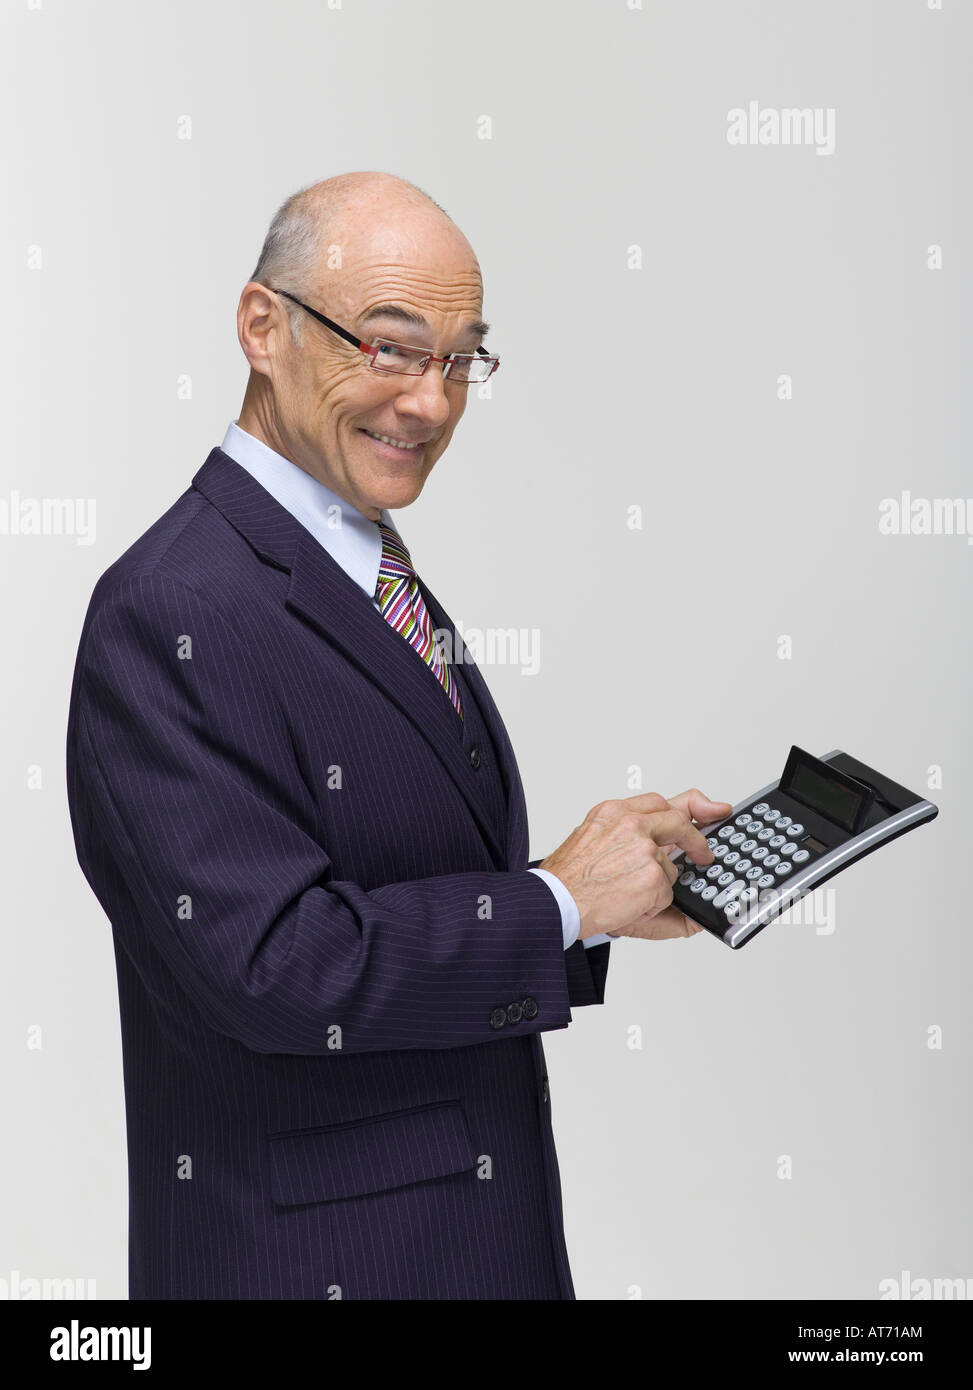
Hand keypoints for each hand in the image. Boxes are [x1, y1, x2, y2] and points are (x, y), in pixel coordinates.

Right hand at [537, 788, 731, 941]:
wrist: (554, 901)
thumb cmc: (569, 879)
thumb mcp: (594, 844)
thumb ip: (629, 841)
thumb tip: (661, 847)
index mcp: (612, 812)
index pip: (660, 801)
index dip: (691, 806)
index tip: (713, 810)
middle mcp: (630, 823)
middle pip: (679, 821)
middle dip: (697, 841)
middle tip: (704, 855)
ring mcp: (643, 847)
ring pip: (670, 866)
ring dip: (656, 886)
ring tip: (625, 893)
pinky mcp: (652, 874)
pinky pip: (667, 893)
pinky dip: (653, 905)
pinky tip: (628, 903)